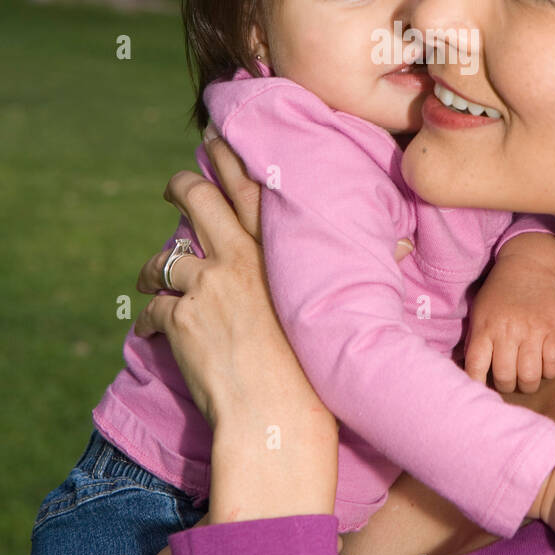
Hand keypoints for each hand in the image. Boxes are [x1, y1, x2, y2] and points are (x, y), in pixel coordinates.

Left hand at [133, 129, 338, 522]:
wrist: (278, 418)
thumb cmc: (319, 369)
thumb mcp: (345, 308)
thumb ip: (372, 267)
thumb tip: (406, 243)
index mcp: (277, 253)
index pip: (249, 187)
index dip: (228, 156)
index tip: (214, 136)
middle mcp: (239, 259)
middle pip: (198, 200)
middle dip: (181, 187)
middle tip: (173, 186)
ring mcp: (207, 287)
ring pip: (165, 259)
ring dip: (156, 268)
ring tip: (153, 276)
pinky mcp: (180, 319)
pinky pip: (153, 309)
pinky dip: (149, 319)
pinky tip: (151, 330)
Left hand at [465, 256, 554, 392]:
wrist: (530, 268)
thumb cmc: (500, 295)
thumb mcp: (479, 313)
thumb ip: (475, 341)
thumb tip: (470, 373)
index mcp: (485, 329)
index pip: (475, 368)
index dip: (478, 385)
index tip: (483, 388)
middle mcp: (507, 332)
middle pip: (505, 378)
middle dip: (507, 385)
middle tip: (510, 380)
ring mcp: (532, 332)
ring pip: (529, 377)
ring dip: (528, 384)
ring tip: (527, 377)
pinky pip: (554, 366)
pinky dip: (549, 372)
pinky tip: (544, 364)